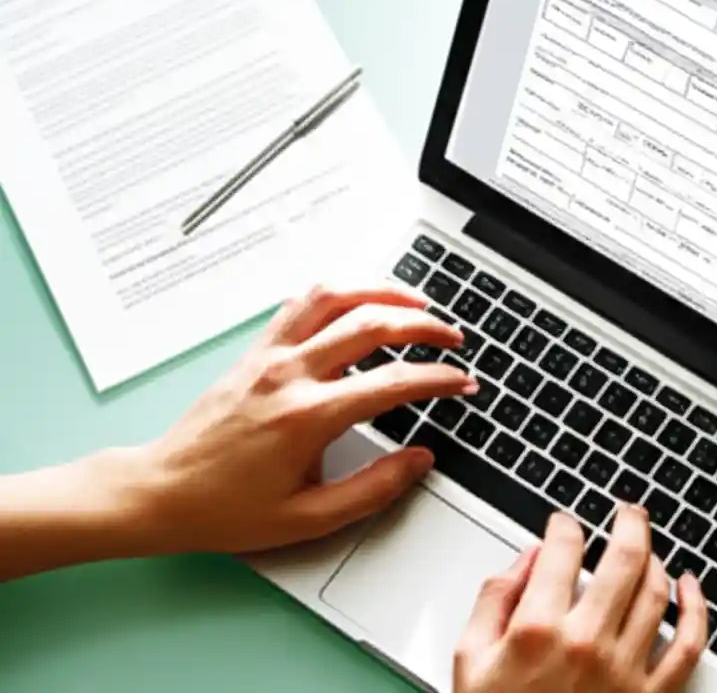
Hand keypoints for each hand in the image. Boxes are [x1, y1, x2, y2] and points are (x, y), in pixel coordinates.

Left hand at [103, 284, 474, 554]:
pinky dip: (338, 293)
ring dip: (380, 291)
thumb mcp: (309, 518)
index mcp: (307, 417)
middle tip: (452, 337)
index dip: (438, 379)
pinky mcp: (254, 353)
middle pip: (370, 324)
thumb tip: (418, 461)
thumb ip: (373, 489)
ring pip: (333, 297)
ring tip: (415, 302)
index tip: (462, 384)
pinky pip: (300, 304)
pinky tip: (357, 302)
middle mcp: (288, 375)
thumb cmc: (225, 510)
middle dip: (424, 324)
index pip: (392, 383)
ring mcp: (268, 357)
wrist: (161, 493)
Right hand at [454, 507, 707, 692]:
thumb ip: (494, 599)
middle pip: (624, 559)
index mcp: (537, 629)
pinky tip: (692, 588)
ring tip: (648, 547)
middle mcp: (586, 643)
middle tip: (628, 512)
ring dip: (656, 559)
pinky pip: (687, 645)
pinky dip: (697, 610)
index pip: (562, 549)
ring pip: (657, 593)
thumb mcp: (469, 659)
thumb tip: (525, 558)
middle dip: (629, 523)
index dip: (564, 525)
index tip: (564, 523)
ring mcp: (624, 671)